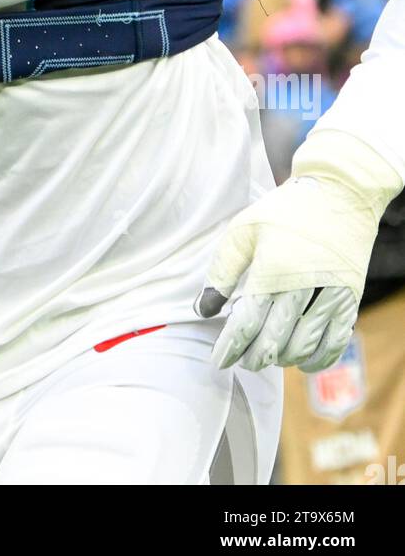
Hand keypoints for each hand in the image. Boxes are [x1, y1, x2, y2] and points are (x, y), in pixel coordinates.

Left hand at [195, 167, 377, 372]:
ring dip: (281, 359)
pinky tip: (302, 361)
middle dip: (252, 358)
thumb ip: (222, 270)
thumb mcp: (244, 229)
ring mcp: (331, 296)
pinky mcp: (350, 300)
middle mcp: (303, 286)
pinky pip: (335, 345)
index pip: (247, 323)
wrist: (339, 194)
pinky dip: (317, 361)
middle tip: (242, 360)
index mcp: (272, 268)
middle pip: (273, 341)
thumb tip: (204, 310)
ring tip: (267, 354)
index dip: (230, 347)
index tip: (218, 360)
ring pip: (302, 348)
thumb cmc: (284, 211)